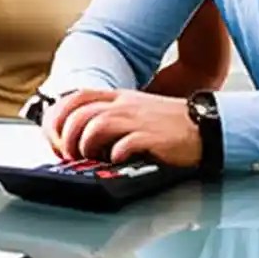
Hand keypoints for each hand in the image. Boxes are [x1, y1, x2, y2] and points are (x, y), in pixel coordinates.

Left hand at [44, 89, 201, 166]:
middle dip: (67, 139)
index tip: (55, 138)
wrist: (203, 126)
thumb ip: (106, 113)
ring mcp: (136, 120)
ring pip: (94, 127)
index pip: (74, 97)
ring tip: (90, 159)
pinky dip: (113, 156)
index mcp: (116, 97)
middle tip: (71, 155)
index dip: (58, 118)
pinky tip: (116, 160)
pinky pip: (122, 145)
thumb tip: (75, 133)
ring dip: (85, 147)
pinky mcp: (150, 138)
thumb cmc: (166, 123)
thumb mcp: (132, 109)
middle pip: (79, 114)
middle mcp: (123, 105)